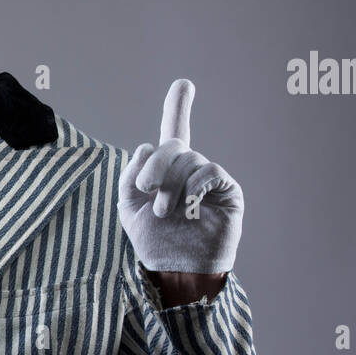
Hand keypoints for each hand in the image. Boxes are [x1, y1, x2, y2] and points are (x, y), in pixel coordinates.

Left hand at [118, 79, 243, 273]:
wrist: (176, 270)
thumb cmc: (153, 241)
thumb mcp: (128, 205)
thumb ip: (130, 173)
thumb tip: (147, 147)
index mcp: (166, 171)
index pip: (175, 131)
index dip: (179, 106)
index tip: (185, 84)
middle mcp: (189, 171)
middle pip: (173, 144)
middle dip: (155, 162)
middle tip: (144, 187)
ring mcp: (209, 180)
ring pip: (188, 159)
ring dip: (169, 184)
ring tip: (162, 211)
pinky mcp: (227, 191)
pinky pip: (209, 171)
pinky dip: (193, 185)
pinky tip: (186, 206)